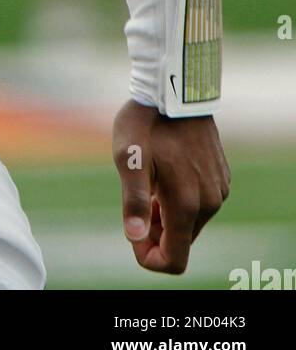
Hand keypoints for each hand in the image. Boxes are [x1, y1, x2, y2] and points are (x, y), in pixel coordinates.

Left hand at [112, 99, 230, 273]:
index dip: (149, 256)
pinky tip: (165, 175)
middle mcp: (209, 202)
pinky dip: (181, 200)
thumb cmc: (146, 122)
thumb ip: (132, 200)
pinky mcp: (222, 176)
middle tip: (136, 202)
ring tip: (149, 185)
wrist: (175, 89)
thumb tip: (134, 235)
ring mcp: (219, 189)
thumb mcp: (128, 158)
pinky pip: (201, 204)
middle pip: (182, 242)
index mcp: (186, 203)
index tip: (132, 232)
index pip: (174, 259)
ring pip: (191, 223)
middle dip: (157, 233)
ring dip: (168, 215)